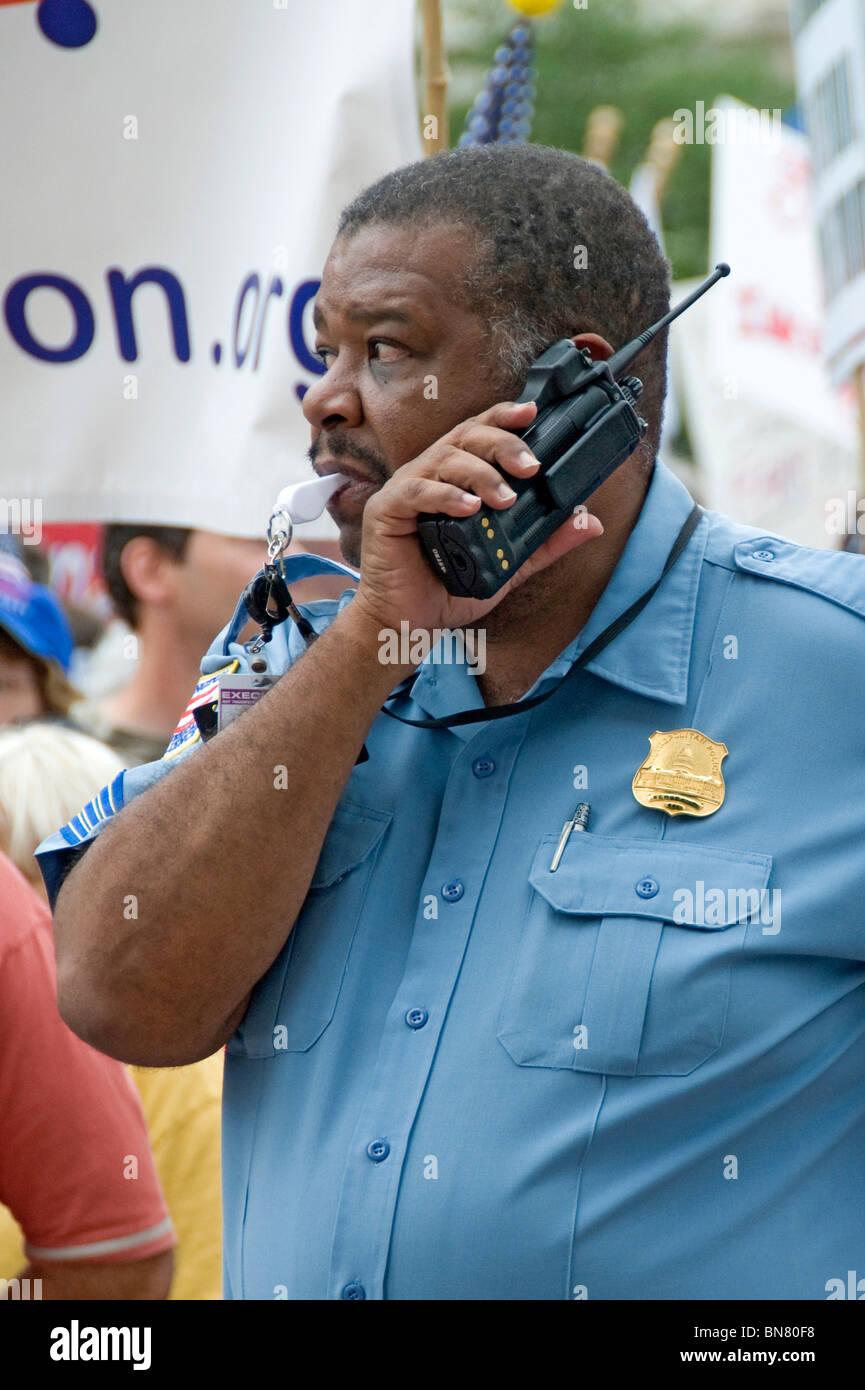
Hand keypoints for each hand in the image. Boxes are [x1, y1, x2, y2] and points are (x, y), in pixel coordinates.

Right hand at [350, 400, 603, 635]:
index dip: (503, 418)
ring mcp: (407, 489)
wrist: (408, 622)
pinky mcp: (387, 510)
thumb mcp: (509, 564)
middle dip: (502, 445)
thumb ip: (546, 542)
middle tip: (530, 467)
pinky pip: (416, 492)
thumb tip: (590, 522)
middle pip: (465, 437)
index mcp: (456, 477)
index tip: (532, 413)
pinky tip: (469, 507)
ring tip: (505, 499)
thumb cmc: (449, 587)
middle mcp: (431, 474)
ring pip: (444, 460)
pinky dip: (445, 496)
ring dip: (480, 474)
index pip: (479, 434)